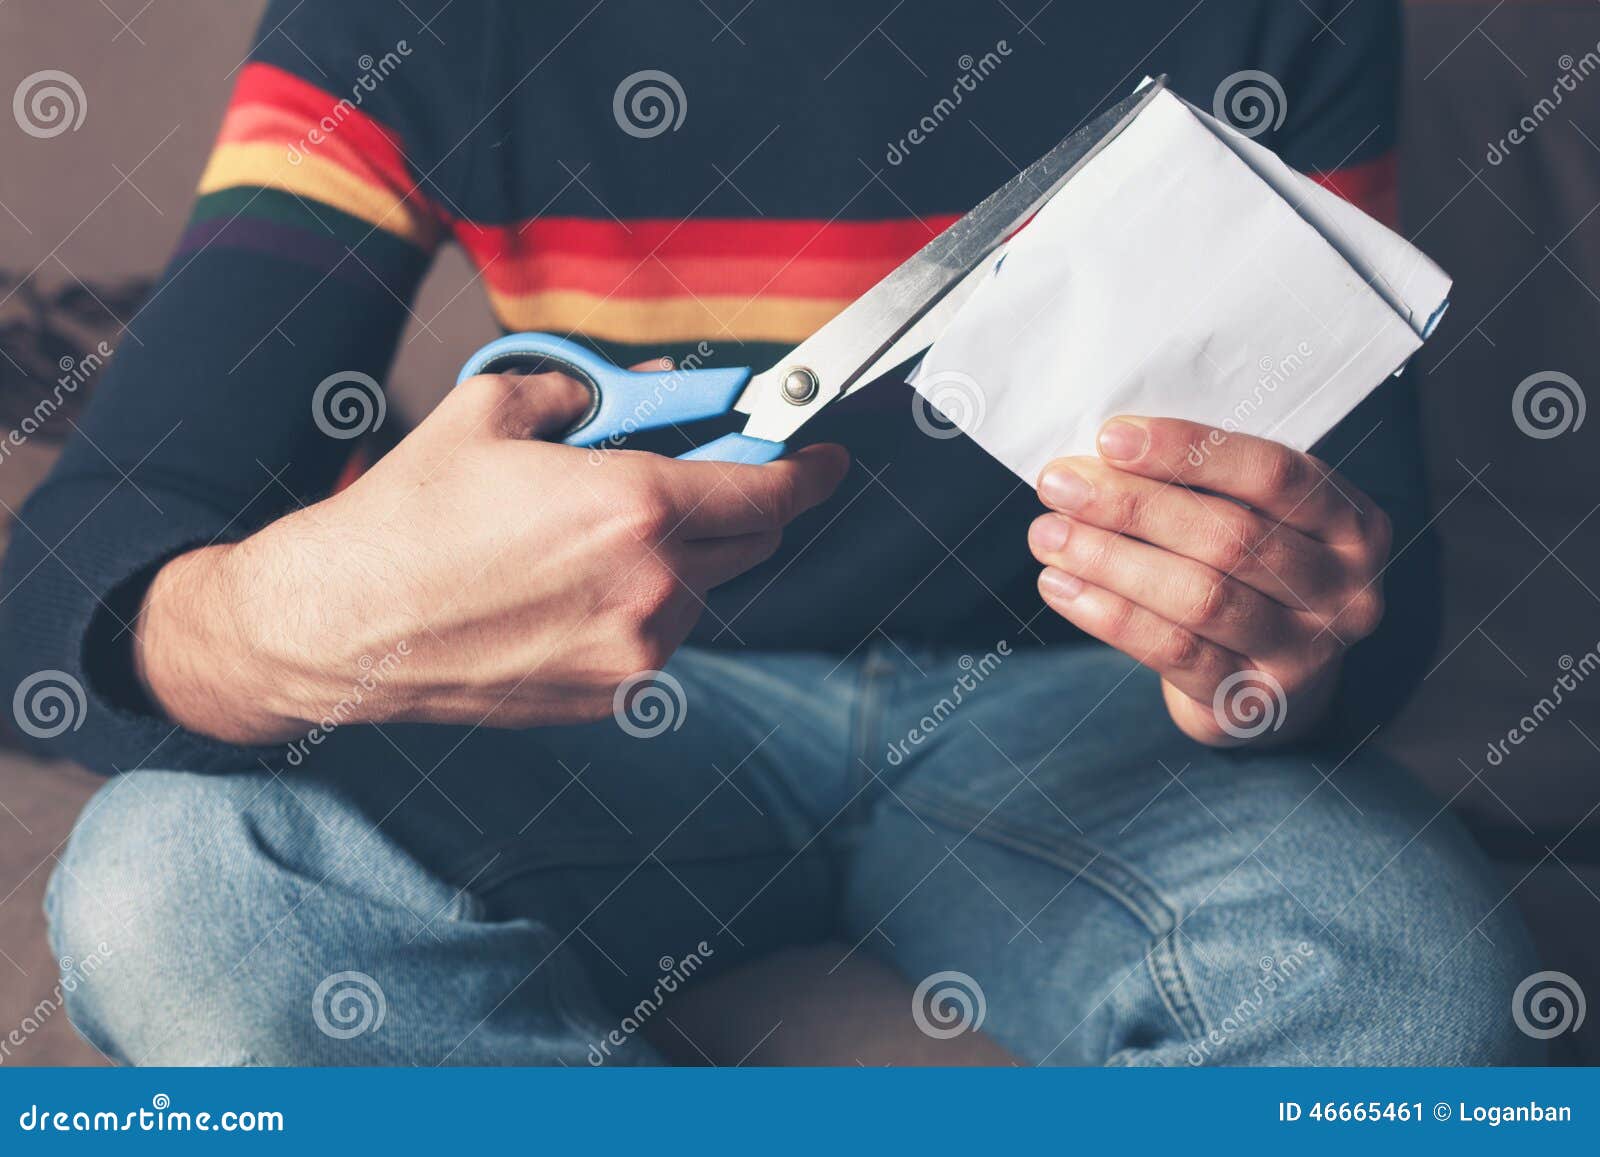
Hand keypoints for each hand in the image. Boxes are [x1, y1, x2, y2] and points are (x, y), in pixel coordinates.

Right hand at [134, 364, 849, 742]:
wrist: (342, 625)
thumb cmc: (405, 520)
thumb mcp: (491, 414)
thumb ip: (583, 395)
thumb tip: (629, 392)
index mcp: (634, 508)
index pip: (768, 492)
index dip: (808, 472)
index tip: (824, 460)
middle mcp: (650, 588)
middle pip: (748, 544)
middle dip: (735, 506)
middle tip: (695, 479)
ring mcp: (632, 653)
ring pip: (699, 594)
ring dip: (677, 560)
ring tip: (589, 540)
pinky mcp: (606, 695)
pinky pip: (655, 640)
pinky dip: (639, 607)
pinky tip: (567, 588)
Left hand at [1029, 416, 1390, 746]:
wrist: (1271, 683)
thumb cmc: (1250, 575)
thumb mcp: (1251, 519)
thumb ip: (1201, 486)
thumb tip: (1098, 455)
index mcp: (1351, 521)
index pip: (1272, 473)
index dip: (1188, 450)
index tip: (1110, 437)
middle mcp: (1344, 588)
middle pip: (1229, 536)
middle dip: (1132, 505)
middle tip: (1058, 485)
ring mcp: (1306, 652)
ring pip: (1198, 595)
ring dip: (1110, 560)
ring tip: (1047, 535)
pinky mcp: (1254, 700)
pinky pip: (1175, 651)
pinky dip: (1110, 615)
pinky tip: (1062, 587)